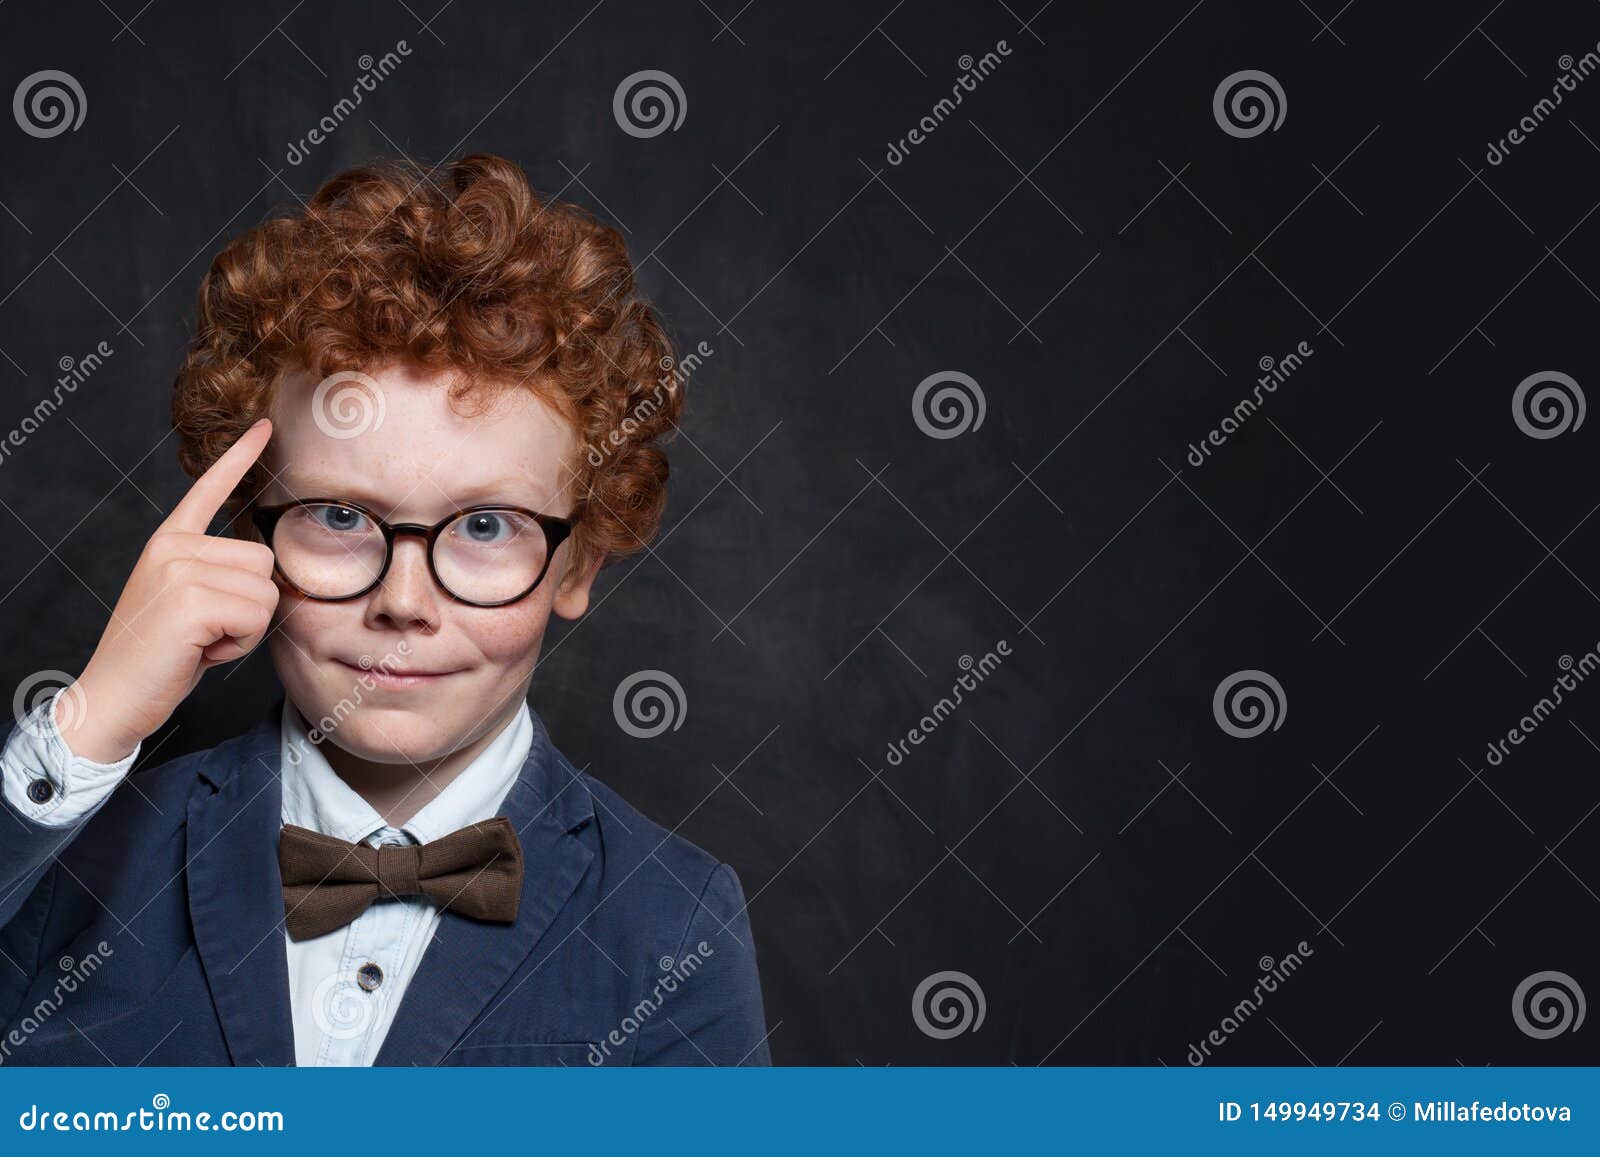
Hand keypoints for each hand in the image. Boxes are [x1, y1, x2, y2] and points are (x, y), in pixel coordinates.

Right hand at [55, 419, 279, 762]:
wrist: (113, 696)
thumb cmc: (158, 656)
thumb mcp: (188, 603)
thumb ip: (219, 577)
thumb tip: (268, 573)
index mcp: (169, 542)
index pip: (208, 489)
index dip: (240, 456)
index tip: (264, 425)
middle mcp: (172, 546)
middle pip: (263, 561)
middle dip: (249, 606)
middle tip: (205, 630)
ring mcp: (179, 569)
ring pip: (265, 591)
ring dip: (246, 628)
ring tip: (201, 640)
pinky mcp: (189, 600)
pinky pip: (256, 617)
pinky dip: (239, 645)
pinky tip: (200, 651)